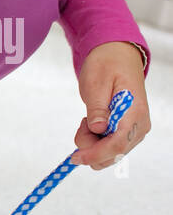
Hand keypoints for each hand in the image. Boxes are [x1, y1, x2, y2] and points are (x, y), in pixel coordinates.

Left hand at [69, 41, 151, 169]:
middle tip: (82, 123)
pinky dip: (96, 140)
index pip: (118, 145)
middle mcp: (140, 126)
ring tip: (89, 119)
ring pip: (110, 153)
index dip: (96, 155)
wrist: (118, 57)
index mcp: (134, 113)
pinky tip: (94, 122)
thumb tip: (99, 129)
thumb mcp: (96, 84)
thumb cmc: (107, 67)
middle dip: (90, 147)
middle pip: (113, 153)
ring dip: (92, 143)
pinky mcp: (129, 132)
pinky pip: (110, 147)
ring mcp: (136, 130)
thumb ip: (97, 109)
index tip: (75, 157)